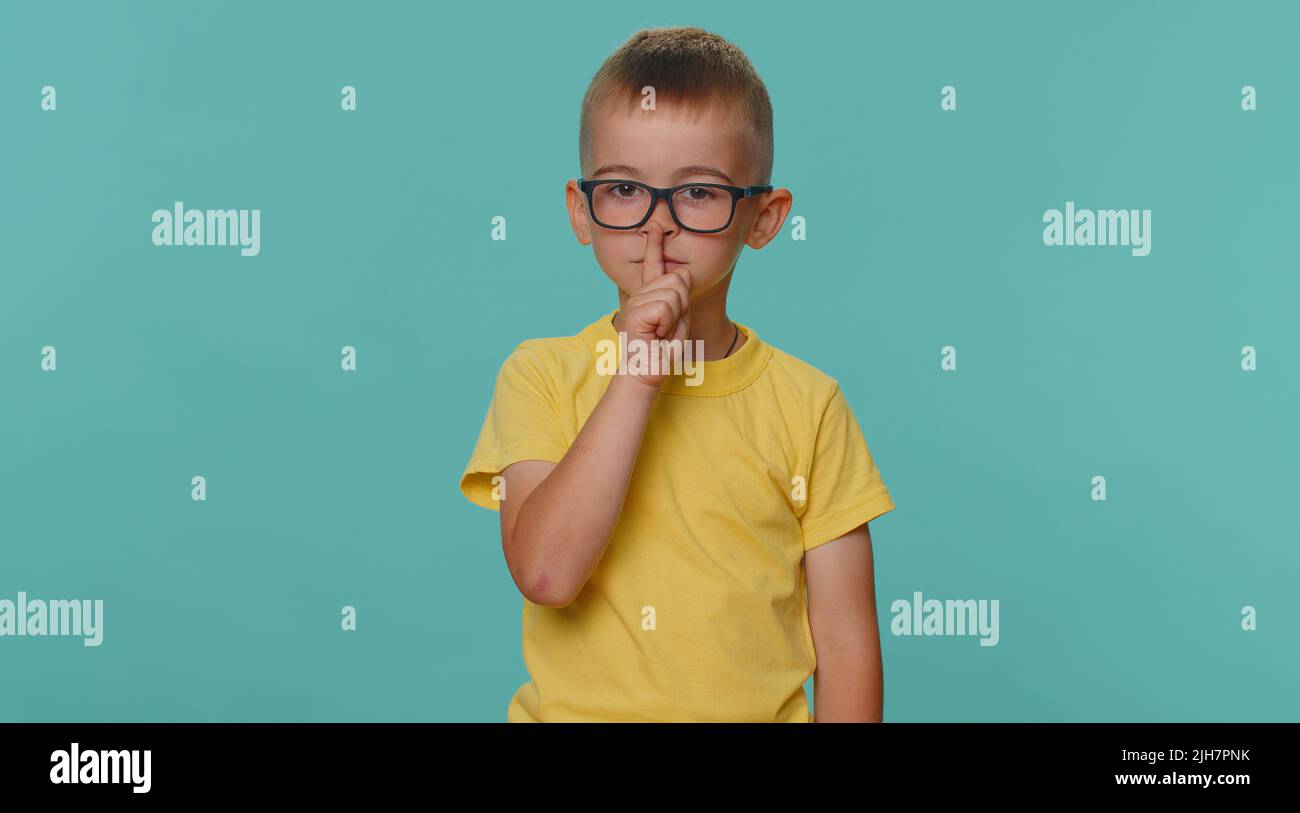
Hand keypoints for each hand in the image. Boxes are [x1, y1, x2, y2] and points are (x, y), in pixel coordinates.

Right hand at [611, 220, 691, 390]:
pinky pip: (666, 306)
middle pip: (676, 280)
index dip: (654, 245)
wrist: (649, 370)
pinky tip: (657, 333)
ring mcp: (635, 303)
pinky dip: (669, 323)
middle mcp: (639, 295)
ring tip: (662, 332)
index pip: (653, 266)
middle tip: (669, 326)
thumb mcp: (680, 319)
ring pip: (672, 294)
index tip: (656, 227)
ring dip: (675, 316)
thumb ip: (681, 295)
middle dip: (682, 304)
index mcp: (649, 296)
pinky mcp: (635, 313)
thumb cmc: (663, 350)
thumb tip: (680, 272)